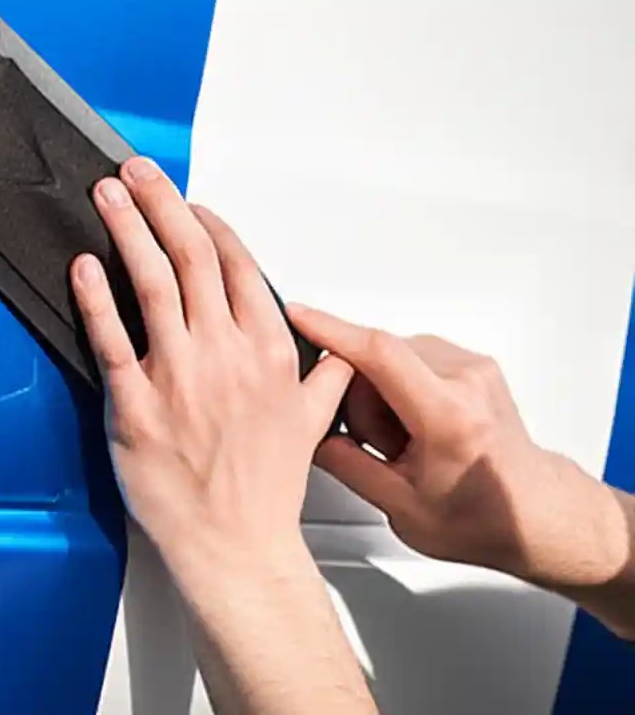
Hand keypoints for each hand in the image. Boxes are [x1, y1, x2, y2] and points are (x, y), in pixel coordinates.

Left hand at [70, 157, 350, 571]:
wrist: (235, 544)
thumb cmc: (266, 491)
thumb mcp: (311, 424)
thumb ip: (327, 378)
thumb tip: (341, 354)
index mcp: (269, 351)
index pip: (237, 266)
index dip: (210, 226)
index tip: (192, 205)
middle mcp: (225, 353)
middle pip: (191, 256)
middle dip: (162, 203)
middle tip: (138, 172)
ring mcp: (179, 375)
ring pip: (152, 281)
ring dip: (128, 228)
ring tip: (108, 195)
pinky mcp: (135, 403)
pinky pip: (111, 336)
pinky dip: (96, 294)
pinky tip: (85, 265)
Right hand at [289, 305, 627, 588]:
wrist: (535, 513)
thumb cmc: (483, 516)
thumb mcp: (401, 508)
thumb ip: (347, 465)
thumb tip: (308, 437)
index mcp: (450, 416)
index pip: (381, 354)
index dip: (332, 331)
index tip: (298, 315)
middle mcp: (467, 380)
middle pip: (378, 357)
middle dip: (360, 397)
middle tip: (381, 446)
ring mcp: (473, 367)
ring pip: (392, 355)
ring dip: (380, 394)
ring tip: (404, 441)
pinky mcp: (472, 363)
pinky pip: (411, 357)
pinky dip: (399, 388)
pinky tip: (413, 426)